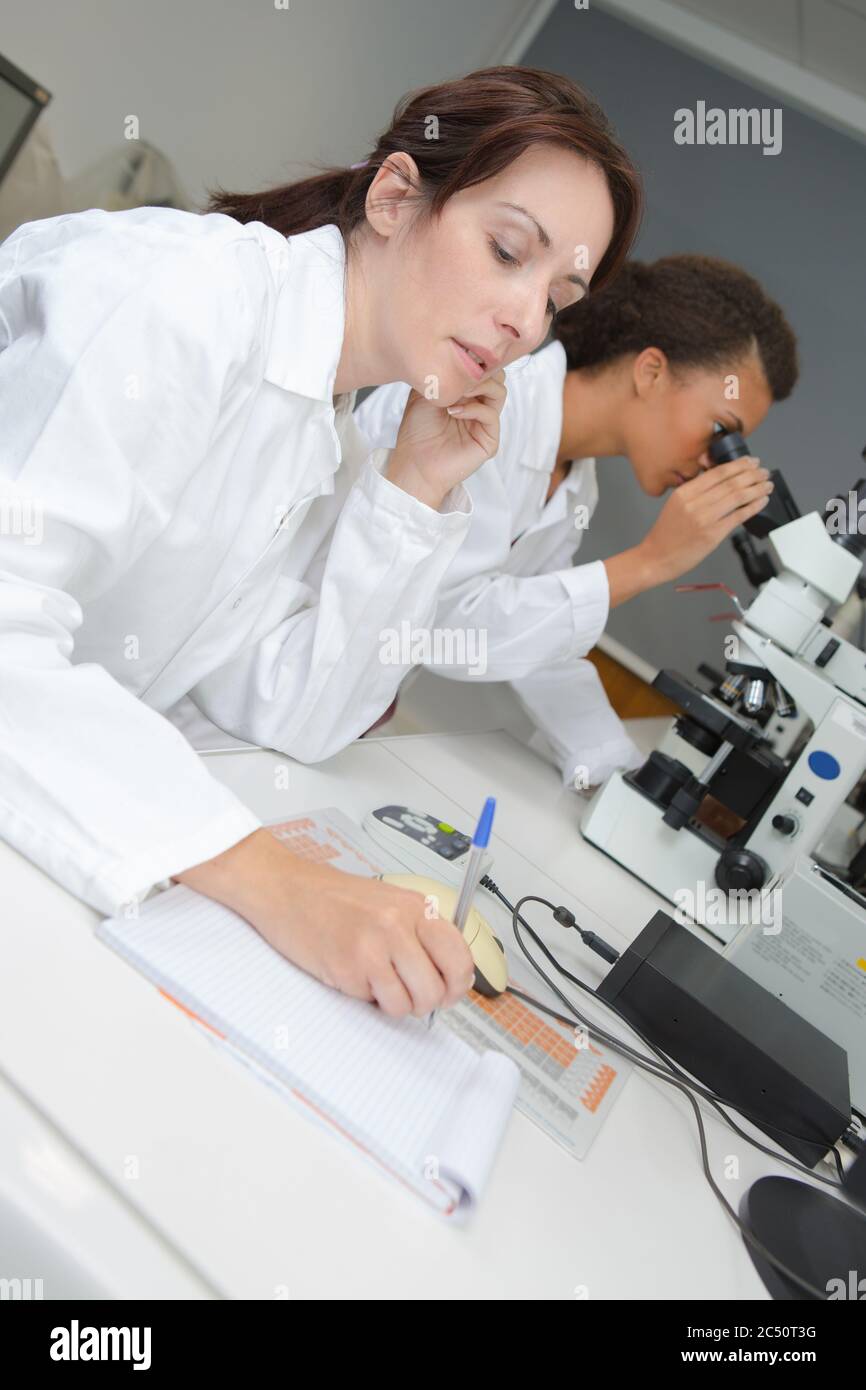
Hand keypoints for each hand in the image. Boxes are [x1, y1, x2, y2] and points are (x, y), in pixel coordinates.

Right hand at [173, 828, 475, 1018]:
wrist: (286, 890)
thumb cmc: (333, 898)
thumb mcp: (389, 902)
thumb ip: (420, 932)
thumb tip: (447, 973)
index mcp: (416, 908)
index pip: (460, 959)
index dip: (458, 985)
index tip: (449, 990)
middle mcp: (399, 926)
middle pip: (437, 990)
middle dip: (426, 1002)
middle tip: (411, 994)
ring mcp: (373, 949)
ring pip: (408, 1005)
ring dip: (396, 1004)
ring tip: (379, 984)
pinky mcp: (347, 970)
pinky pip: (374, 1004)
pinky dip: (367, 998)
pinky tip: (353, 974)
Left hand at [384, 368, 506, 509]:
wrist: (414, 462)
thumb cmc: (416, 431)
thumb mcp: (425, 391)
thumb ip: (442, 372)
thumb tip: (457, 354)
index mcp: (467, 394)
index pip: (484, 369)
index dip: (475, 359)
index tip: (458, 356)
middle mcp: (479, 406)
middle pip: (498, 376)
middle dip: (481, 370)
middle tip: (459, 374)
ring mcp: (485, 423)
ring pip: (500, 392)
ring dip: (478, 386)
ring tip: (456, 393)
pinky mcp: (489, 440)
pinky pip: (491, 416)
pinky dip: (473, 409)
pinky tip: (453, 412)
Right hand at [603, 457, 771, 606]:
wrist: (656, 558)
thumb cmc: (666, 534)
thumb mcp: (676, 504)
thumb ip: (696, 491)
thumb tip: (720, 479)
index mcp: (684, 493)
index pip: (717, 473)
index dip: (738, 465)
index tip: (751, 461)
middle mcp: (694, 503)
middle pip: (730, 483)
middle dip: (752, 475)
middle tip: (764, 472)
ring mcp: (704, 519)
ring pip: (737, 497)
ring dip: (756, 489)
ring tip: (767, 485)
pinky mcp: (713, 534)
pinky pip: (738, 516)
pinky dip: (753, 507)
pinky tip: (762, 501)